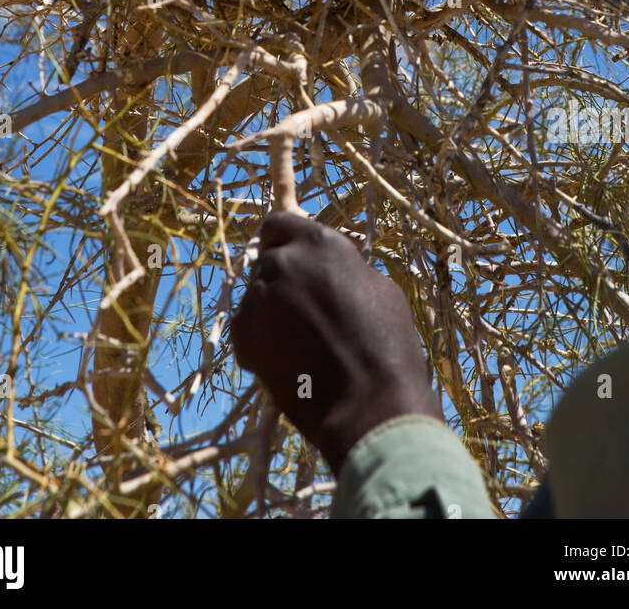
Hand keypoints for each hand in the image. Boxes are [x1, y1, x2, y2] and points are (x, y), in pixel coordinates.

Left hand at [231, 211, 442, 472]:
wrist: (370, 404)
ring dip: (270, 312)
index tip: (289, 259)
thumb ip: (342, 268)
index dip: (283, 242)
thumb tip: (325, 269)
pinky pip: (245, 329)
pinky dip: (259, 342)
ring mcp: (258, 296)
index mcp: (319, 241)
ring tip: (301, 345)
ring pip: (255, 296)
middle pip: (267, 261)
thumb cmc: (386, 344)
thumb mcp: (378, 287)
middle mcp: (283, 260)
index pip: (278, 223)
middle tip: (303, 313)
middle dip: (281, 281)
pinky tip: (288, 362)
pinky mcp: (242, 333)